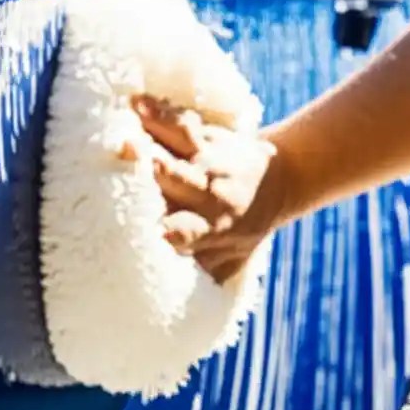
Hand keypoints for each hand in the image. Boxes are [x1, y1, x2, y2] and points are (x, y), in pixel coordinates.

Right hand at [124, 95, 294, 284]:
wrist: (285, 178)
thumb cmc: (248, 226)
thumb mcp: (234, 259)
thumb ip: (202, 274)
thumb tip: (165, 306)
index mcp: (214, 227)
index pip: (188, 232)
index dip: (170, 232)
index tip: (151, 232)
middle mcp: (210, 192)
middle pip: (178, 181)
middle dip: (152, 172)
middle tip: (125, 162)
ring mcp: (208, 159)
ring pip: (178, 147)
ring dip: (151, 138)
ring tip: (126, 132)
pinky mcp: (207, 135)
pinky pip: (182, 121)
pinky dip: (159, 111)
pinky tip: (136, 103)